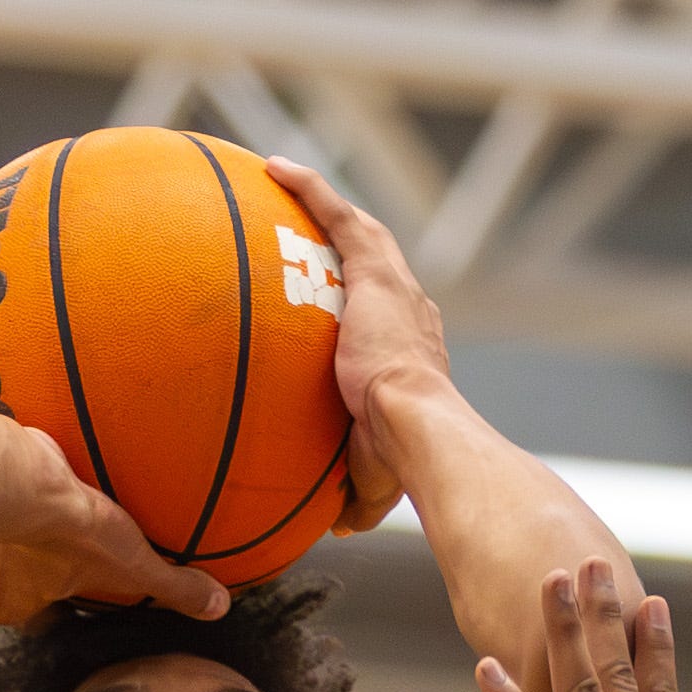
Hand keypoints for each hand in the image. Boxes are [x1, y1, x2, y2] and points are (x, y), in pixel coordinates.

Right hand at [0, 419, 227, 626]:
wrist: (5, 472)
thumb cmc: (68, 526)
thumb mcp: (133, 562)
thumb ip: (173, 587)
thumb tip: (218, 607)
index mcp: (18, 609)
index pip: (37, 614)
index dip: (56, 594)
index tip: (72, 570)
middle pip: (8, 580)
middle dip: (28, 560)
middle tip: (54, 531)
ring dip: (3, 524)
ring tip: (33, 499)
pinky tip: (0, 473)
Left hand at [262, 156, 444, 534]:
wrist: (417, 426)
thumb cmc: (402, 458)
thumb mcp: (371, 478)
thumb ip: (353, 496)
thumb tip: (333, 524)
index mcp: (414, 354)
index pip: (390, 323)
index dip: (369, 314)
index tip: (346, 318)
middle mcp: (412, 311)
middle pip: (378, 270)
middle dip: (350, 252)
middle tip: (316, 244)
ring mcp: (395, 287)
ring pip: (359, 233)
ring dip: (326, 207)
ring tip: (285, 180)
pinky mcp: (375, 269)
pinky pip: (336, 215)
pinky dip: (308, 189)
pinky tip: (274, 167)